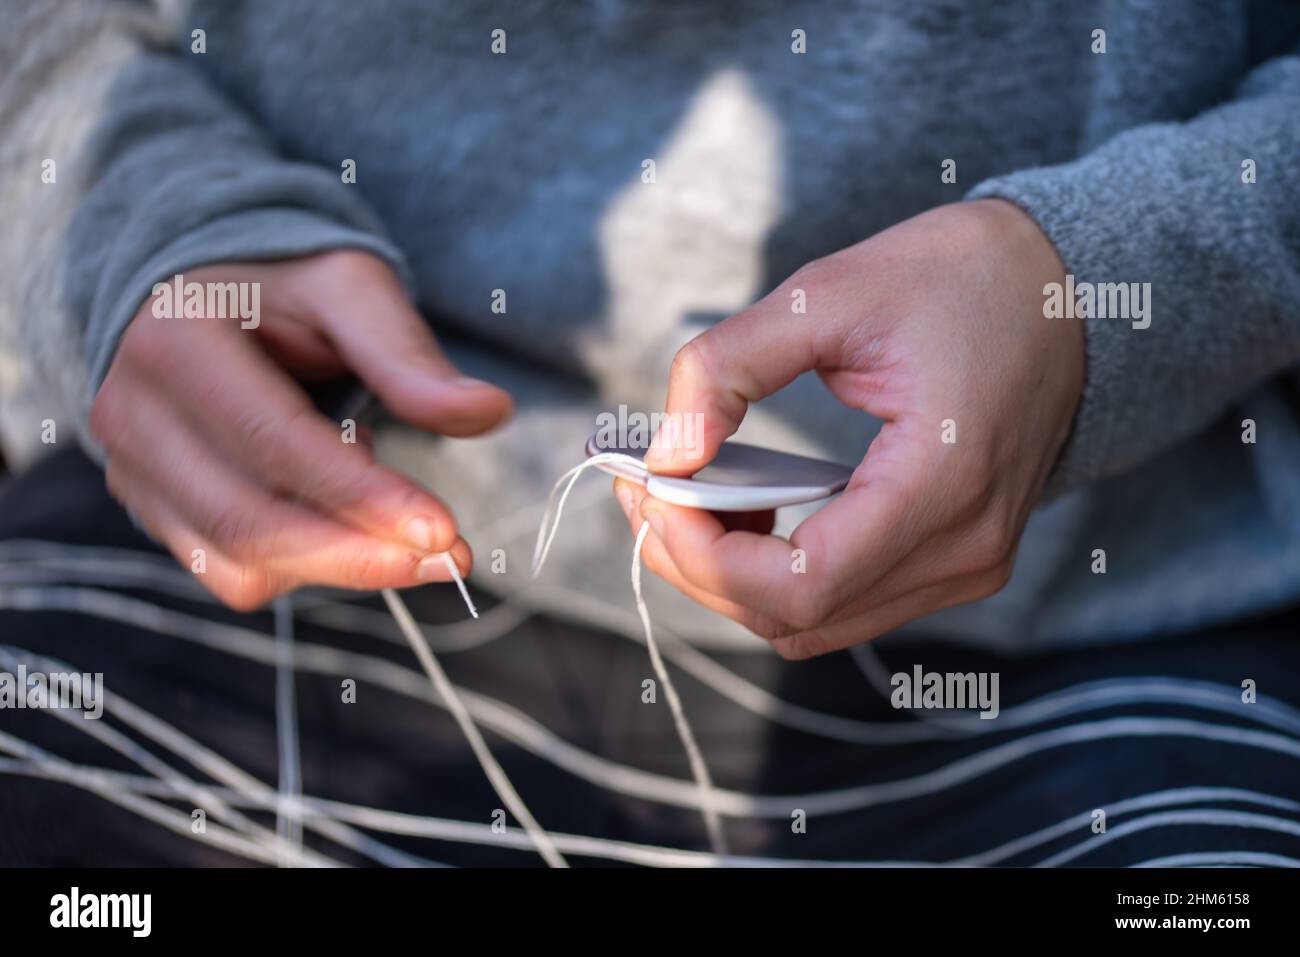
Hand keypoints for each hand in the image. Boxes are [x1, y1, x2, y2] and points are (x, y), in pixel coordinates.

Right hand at [91, 250, 511, 609]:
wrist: (206, 285)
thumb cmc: (284, 282)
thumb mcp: (350, 287)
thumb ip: (408, 355)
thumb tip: (489, 411)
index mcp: (175, 341)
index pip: (276, 444)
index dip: (363, 497)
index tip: (444, 532)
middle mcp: (134, 413)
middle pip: (251, 520)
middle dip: (360, 554)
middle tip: (449, 558)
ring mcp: (132, 468)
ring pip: (239, 563)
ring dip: (336, 565)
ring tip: (395, 519)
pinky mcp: (151, 506)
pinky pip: (227, 572)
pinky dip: (298, 566)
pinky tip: (340, 521)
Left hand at [614, 199, 1082, 658]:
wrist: (1064, 290)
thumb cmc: (960, 277)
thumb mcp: (826, 292)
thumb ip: (728, 368)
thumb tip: (667, 451)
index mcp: (944, 482)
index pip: (802, 585)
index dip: (706, 557)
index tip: (651, 493)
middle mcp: (965, 548)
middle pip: (798, 617)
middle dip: (701, 566)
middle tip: (645, 492)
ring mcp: (969, 564)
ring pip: (816, 622)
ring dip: (735, 574)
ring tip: (689, 496)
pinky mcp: (958, 558)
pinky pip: (848, 599)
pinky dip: (781, 570)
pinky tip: (748, 508)